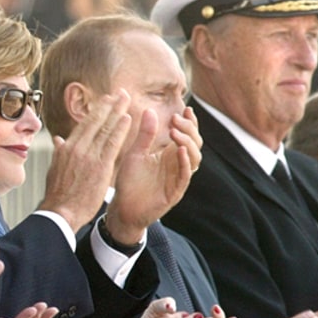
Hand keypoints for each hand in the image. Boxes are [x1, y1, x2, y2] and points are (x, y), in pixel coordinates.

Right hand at [40, 91, 131, 230]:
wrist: (61, 211)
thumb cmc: (58, 194)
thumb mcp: (55, 169)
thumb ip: (59, 152)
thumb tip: (58, 139)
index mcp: (66, 147)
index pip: (84, 124)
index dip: (97, 110)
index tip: (106, 101)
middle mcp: (77, 147)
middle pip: (95, 121)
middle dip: (108, 105)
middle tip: (119, 93)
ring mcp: (89, 155)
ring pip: (105, 128)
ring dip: (117, 112)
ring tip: (126, 100)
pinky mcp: (101, 165)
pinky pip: (112, 143)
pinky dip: (120, 130)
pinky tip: (128, 119)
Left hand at [107, 108, 201, 239]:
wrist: (123, 208)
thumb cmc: (129, 181)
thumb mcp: (135, 153)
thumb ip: (145, 135)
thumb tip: (150, 110)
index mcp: (169, 154)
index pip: (188, 135)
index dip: (190, 122)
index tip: (186, 109)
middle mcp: (177, 164)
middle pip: (195, 144)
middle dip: (189, 129)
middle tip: (175, 119)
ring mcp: (178, 178)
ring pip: (195, 158)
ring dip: (187, 143)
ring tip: (175, 133)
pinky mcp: (175, 191)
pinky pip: (186, 175)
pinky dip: (185, 162)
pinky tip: (177, 150)